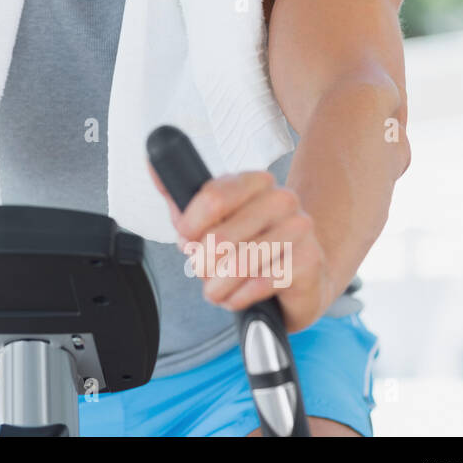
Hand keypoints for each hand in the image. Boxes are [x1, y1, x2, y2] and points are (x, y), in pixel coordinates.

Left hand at [147, 164, 333, 333]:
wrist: (300, 276)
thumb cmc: (249, 245)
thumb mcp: (209, 220)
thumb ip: (181, 196)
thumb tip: (153, 164)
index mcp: (254, 181)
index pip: (212, 197)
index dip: (191, 228)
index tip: (187, 241)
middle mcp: (281, 199)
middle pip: (220, 237)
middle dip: (202, 264)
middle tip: (205, 271)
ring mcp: (299, 229)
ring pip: (238, 264)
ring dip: (218, 286)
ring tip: (219, 288)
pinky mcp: (309, 261)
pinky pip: (258, 284)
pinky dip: (240, 297)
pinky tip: (240, 295)